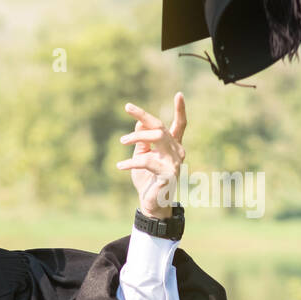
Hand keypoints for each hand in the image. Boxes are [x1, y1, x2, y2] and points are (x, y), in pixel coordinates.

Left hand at [116, 93, 186, 218]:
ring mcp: (174, 162)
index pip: (180, 125)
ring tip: (122, 141)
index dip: (180, 110)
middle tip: (126, 113)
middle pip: (160, 127)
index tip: (179, 94)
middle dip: (143, 117)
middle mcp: (177, 152)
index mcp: (172, 146)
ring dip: (137, 136)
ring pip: (156, 137)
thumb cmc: (147, 180)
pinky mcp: (168, 174)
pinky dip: (131, 162)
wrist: (151, 205)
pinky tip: (120, 166)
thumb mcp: (142, 156)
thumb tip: (139, 122)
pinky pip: (147, 160)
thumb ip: (142, 141)